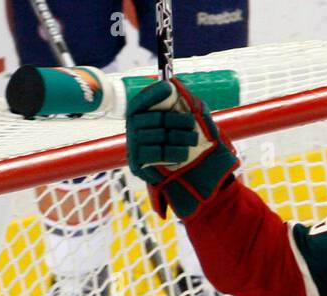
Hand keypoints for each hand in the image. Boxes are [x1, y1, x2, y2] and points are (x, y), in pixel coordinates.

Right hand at [125, 78, 237, 218]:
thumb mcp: (186, 122)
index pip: (145, 98)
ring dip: (180, 138)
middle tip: (193, 125)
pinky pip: (156, 154)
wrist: (185, 180)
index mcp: (140, 111)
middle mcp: (133, 125)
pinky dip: (173, 153)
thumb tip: (176, 85)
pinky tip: (183, 155)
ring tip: (193, 141)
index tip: (170, 88)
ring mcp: (133, 144)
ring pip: (160, 136)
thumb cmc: (183, 143)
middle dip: (179, 121)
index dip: (156, 92)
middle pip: (159, 119)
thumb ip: (183, 104)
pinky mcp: (136, 163)